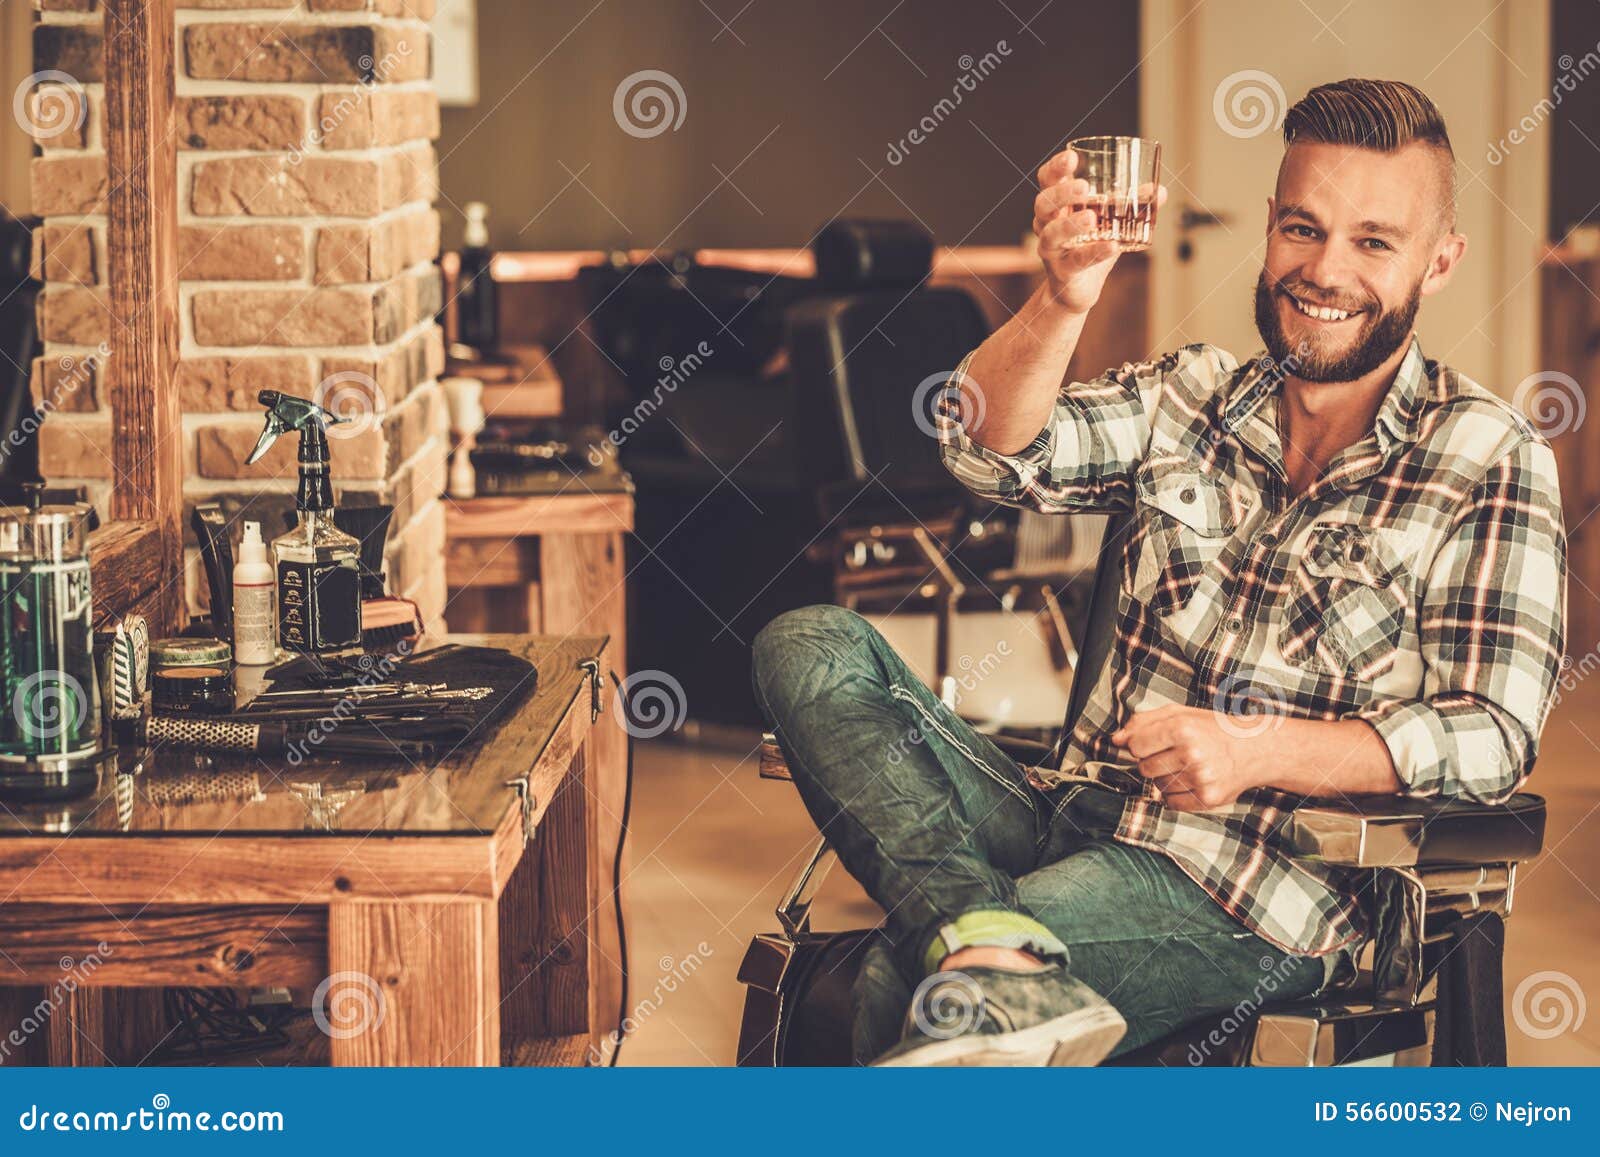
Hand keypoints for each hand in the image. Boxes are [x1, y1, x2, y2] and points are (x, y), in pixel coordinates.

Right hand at [1032, 149, 1166, 314]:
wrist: (1081, 288)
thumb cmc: (1091, 246)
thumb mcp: (1111, 222)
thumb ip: (1133, 205)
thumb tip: (1159, 190)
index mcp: (1058, 206)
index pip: (1047, 181)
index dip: (1055, 168)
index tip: (1072, 158)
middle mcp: (1047, 224)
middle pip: (1044, 203)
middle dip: (1062, 193)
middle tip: (1084, 188)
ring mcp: (1051, 249)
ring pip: (1051, 233)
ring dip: (1070, 224)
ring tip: (1091, 218)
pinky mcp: (1062, 271)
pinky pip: (1075, 261)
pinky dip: (1093, 253)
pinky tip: (1111, 246)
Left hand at [1111, 705, 1259, 812]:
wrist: (1256, 749)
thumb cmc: (1213, 729)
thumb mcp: (1180, 714)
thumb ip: (1144, 722)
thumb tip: (1115, 739)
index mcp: (1182, 728)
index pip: (1136, 746)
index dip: (1140, 745)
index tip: (1153, 743)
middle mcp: (1192, 754)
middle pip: (1144, 768)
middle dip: (1153, 762)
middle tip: (1175, 755)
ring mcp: (1201, 779)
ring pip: (1157, 786)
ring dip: (1166, 778)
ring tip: (1188, 766)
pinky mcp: (1208, 798)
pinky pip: (1172, 803)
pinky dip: (1176, 795)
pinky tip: (1192, 781)